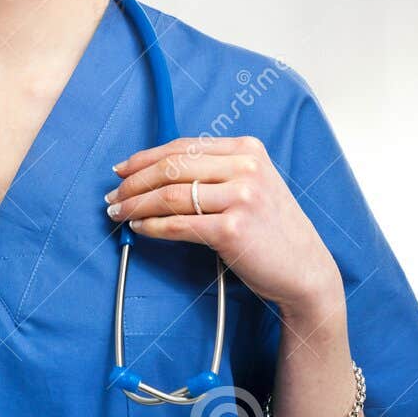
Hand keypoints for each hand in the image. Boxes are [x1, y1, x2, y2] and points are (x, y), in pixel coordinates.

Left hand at [107, 136, 341, 317]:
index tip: (121, 170)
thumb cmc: (272, 230)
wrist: (305, 270)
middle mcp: (246, 167)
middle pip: (172, 167)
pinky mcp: (232, 229)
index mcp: (248, 149)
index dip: (145, 158)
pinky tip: (139, 228)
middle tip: (113, 196)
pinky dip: (152, 226)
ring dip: (136, 205)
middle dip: (134, 182)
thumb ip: (216, 171)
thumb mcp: (253, 185)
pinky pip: (178, 224)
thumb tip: (156, 171)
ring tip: (118, 213)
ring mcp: (241, 197)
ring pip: (170, 195)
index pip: (183, 146)